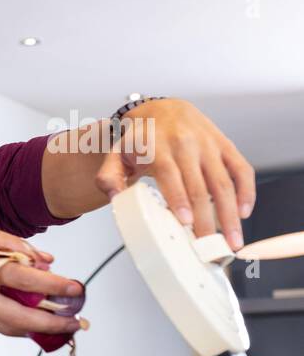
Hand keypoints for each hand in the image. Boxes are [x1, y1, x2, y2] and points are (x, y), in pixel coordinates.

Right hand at [0, 223, 83, 338]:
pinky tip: (30, 320)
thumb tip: (43, 259)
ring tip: (58, 324)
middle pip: (22, 317)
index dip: (56, 286)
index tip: (76, 289)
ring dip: (37, 329)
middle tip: (74, 321)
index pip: (26, 279)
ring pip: (9, 327)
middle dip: (53, 323)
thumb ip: (12, 243)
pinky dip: (16, 324)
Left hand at [97, 99, 255, 249]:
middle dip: (207, 218)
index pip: (170, 175)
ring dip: (230, 213)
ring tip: (232, 240)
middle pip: (200, 185)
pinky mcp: (225, 145)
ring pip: (224, 181)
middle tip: (209, 246)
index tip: (185, 222)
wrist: (161, 110)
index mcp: (157, 147)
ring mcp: (209, 144)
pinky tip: (244, 212)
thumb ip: (108, 178)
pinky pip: (242, 169)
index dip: (179, 199)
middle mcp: (186, 144)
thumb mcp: (115, 155)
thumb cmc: (139, 139)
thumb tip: (114, 198)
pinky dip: (246, 191)